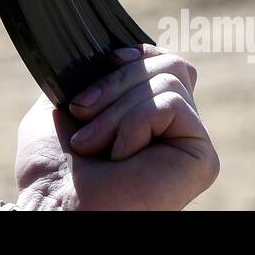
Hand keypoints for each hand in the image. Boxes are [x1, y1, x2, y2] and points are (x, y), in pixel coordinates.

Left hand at [12, 46, 218, 209]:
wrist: (55, 207)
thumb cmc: (51, 169)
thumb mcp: (67, 104)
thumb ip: (97, 76)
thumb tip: (118, 48)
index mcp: (147, 116)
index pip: (164, 60)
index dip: (136, 54)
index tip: (107, 62)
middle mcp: (173, 129)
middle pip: (168, 63)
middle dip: (116, 82)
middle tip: (83, 113)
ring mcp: (190, 143)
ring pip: (168, 78)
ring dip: (117, 110)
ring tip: (93, 145)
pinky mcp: (202, 158)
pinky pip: (172, 104)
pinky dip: (134, 123)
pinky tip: (120, 156)